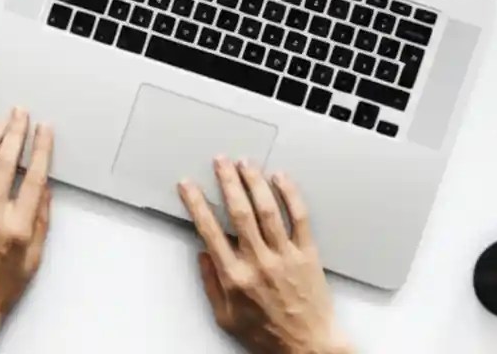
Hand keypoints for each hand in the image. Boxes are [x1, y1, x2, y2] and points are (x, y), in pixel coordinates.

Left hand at [0, 108, 54, 353]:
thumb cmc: (0, 287)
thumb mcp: (34, 258)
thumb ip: (41, 221)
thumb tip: (44, 189)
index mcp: (18, 227)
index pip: (34, 177)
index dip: (41, 148)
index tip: (45, 130)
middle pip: (6, 162)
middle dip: (15, 132)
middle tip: (20, 114)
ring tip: (0, 122)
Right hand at [179, 158, 352, 353]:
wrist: (308, 346)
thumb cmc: (268, 335)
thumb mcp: (226, 317)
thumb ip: (210, 283)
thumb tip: (203, 253)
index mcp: (235, 277)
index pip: (210, 230)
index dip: (196, 203)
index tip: (188, 186)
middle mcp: (259, 262)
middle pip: (239, 212)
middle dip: (227, 181)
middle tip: (220, 161)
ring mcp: (285, 256)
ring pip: (267, 209)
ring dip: (254, 182)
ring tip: (246, 163)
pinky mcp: (307, 254)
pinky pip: (299, 217)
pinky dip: (290, 194)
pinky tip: (281, 178)